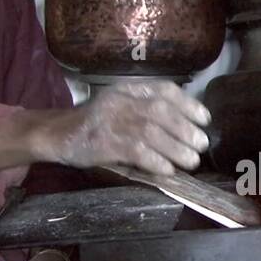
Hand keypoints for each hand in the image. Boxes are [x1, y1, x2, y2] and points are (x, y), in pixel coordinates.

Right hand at [41, 80, 210, 174]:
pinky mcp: (103, 142)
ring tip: (191, 161)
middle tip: (202, 145)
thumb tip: (186, 130)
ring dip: (176, 148)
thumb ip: (146, 112)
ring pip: (151, 131)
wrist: (55, 134)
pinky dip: (155, 160)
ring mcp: (111, 120)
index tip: (205, 119)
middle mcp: (120, 100)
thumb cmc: (94, 124)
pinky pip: (135, 150)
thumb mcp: (120, 108)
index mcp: (127, 89)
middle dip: (186, 128)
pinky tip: (168, 170)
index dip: (188, 104)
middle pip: (160, 111)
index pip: (164, 90)